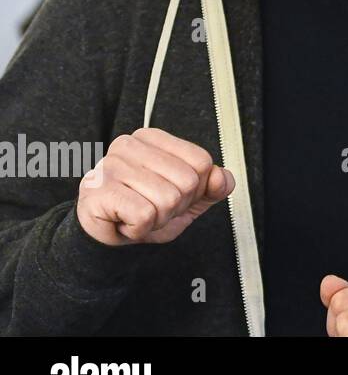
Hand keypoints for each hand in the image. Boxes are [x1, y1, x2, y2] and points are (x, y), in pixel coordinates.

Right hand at [75, 127, 233, 245]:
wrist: (104, 236)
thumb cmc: (143, 210)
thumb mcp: (188, 198)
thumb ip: (213, 186)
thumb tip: (221, 178)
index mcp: (153, 138)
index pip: (202, 162)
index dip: (195, 189)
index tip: (173, 195)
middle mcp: (130, 145)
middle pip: (188, 181)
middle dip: (176, 206)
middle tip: (153, 208)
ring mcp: (110, 166)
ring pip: (167, 200)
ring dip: (157, 219)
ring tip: (138, 215)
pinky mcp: (98, 192)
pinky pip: (144, 215)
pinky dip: (140, 229)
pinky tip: (124, 222)